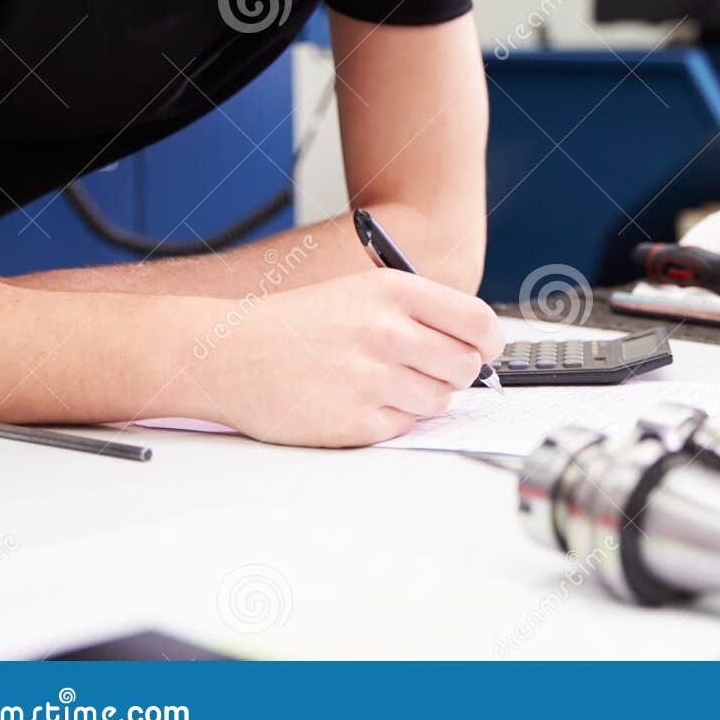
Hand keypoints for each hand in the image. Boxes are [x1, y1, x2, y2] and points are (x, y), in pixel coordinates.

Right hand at [196, 269, 505, 446]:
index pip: (479, 322)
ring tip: (379, 381)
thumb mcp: (365, 292)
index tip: (485, 350)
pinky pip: (404, 427)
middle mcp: (387, 332)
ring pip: (439, 401)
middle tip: (420, 368)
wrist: (230, 354)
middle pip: (466, 367)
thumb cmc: (300, 324)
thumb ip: (423, 313)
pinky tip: (357, 400)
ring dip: (420, 397)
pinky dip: (389, 419)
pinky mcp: (354, 421)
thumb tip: (480, 344)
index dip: (490, 342)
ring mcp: (371, 379)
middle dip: (451, 371)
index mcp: (395, 292)